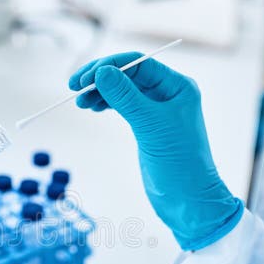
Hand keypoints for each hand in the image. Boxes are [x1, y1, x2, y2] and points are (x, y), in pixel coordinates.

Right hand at [69, 53, 242, 249]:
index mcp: (177, 86)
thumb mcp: (150, 126)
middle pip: (128, 74)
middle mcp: (169, 94)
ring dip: (100, 93)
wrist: (189, 200)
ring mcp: (158, 110)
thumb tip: (101, 71)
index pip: (137, 64)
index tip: (84, 80)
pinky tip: (94, 108)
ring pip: (123, 91)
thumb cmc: (179, 163)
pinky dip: (107, 104)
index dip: (108, 67)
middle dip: (100, 79)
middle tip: (74, 88)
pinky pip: (124, 106)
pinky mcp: (148, 127)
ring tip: (80, 103)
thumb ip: (125, 97)